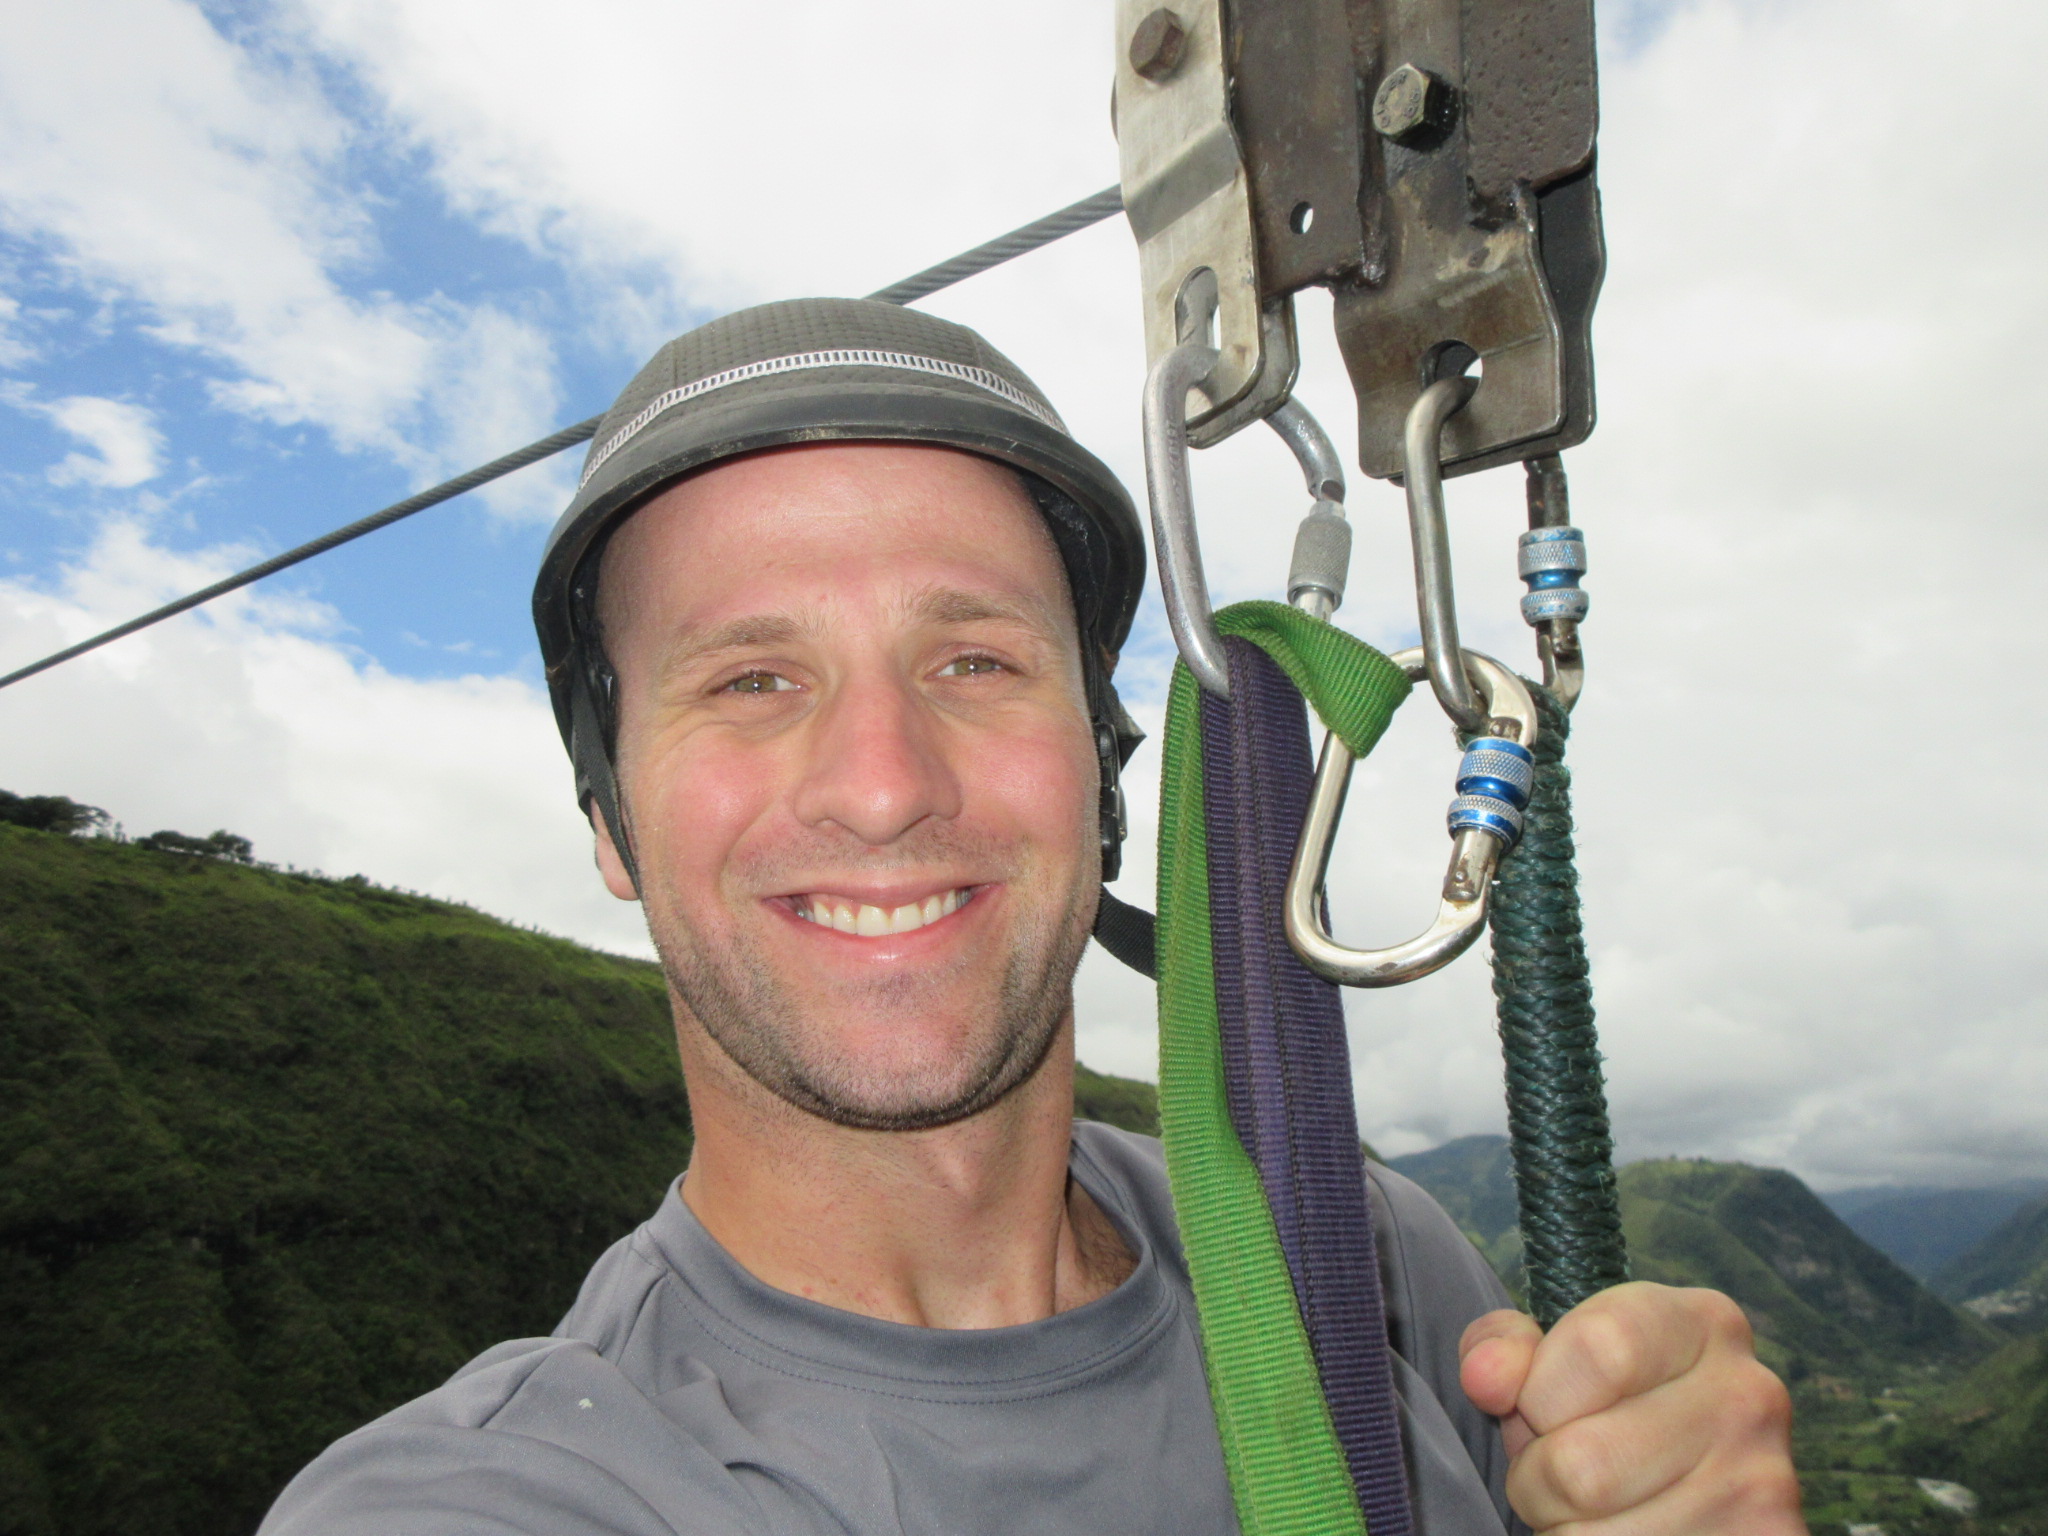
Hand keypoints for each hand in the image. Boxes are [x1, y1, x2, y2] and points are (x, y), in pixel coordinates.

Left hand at [1458, 1282, 1803, 1533]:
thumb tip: (1486, 1377)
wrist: (1688, 1487)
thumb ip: (1504, 1350)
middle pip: (1583, 1463)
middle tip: (1556, 1473)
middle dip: (1538, 1478)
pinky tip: (1624, 1533)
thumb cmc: (1603, 1411)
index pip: (1599, 1349)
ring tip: (1592, 1507)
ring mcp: (1762, 1486)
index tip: (1538, 1408)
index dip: (1539, 1393)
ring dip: (1567, 1529)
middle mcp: (1747, 1397)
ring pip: (1596, 1535)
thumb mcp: (1551, 1358)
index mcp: (1700, 1323)